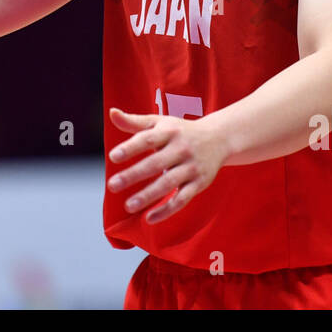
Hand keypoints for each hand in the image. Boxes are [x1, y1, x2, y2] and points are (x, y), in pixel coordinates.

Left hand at [106, 107, 229, 224]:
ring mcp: (191, 167)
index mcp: (169, 132)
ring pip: (168, 183)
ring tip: (128, 205)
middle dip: (133, 175)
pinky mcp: (199, 183)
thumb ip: (135, 122)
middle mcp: (181, 149)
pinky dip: (167, 210)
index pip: (147, 139)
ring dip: (148, 195)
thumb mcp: (159, 122)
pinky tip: (149, 218)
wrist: (218, 138)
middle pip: (155, 163)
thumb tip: (112, 113)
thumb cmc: (180, 131)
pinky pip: (182, 199)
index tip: (113, 157)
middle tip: (112, 185)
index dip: (130, 148)